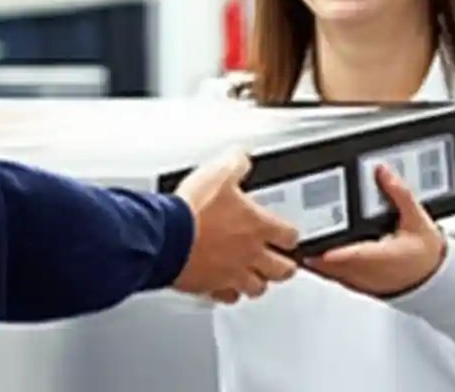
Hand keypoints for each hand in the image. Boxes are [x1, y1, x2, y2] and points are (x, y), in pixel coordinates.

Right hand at [171, 150, 299, 302]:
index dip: (289, 234)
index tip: (285, 233)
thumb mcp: (218, 172)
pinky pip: (227, 297)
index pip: (290, 236)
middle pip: (283, 270)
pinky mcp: (209, 287)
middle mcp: (249, 254)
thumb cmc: (193, 209)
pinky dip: (228, 292)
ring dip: (258, 281)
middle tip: (280, 260)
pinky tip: (224, 285)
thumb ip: (235, 163)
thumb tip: (243, 155)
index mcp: (257, 227)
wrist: (164, 236)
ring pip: (257, 288)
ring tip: (254, 274)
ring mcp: (230, 273)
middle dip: (284, 265)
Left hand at [305, 165, 445, 297]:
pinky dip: (319, 261)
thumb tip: (383, 173)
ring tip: (300, 233)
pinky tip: (312, 245)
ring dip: (311, 253)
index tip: (312, 238)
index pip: (348, 255)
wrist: (432, 278)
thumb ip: (399, 195)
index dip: (328, 248)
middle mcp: (366, 272)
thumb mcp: (417, 219)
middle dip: (311, 245)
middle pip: (327, 261)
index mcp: (381, 257)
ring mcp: (357, 280)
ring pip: (325, 270)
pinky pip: (329, 274)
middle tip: (296, 226)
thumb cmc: (425, 254)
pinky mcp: (353, 283)